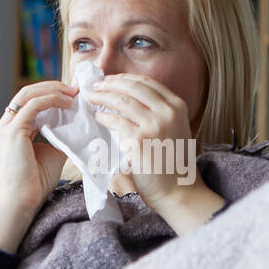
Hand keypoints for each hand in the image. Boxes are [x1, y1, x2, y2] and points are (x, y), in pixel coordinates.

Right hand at [0, 81, 75, 251]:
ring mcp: (6, 127)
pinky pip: (33, 105)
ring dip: (53, 90)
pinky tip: (67, 104)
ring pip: (28, 94)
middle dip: (52, 87)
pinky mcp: (12, 132)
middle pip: (27, 93)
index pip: (29, 102)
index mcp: (11, 130)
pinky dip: (51, 100)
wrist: (23, 201)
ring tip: (73, 93)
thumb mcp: (51, 153)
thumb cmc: (35, 183)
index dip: (50, 94)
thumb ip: (58, 136)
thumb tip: (76, 125)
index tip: (72, 94)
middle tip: (75, 89)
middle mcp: (5, 125)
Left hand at [86, 73, 223, 232]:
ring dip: (103, 97)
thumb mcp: (175, 129)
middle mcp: (168, 112)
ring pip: (122, 101)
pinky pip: (116, 121)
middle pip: (133, 87)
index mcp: (177, 106)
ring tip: (91, 98)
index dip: (125, 78)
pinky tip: (98, 117)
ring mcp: (154, 125)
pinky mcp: (140, 141)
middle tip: (96, 86)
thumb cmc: (172, 162)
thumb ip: (159, 112)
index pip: (146, 82)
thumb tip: (129, 98)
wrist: (177, 190)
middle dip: (110, 84)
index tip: (110, 80)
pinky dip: (104, 117)